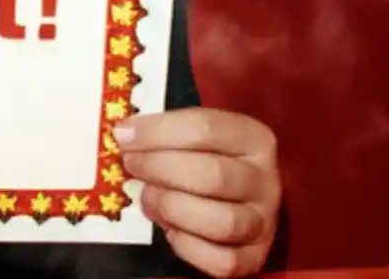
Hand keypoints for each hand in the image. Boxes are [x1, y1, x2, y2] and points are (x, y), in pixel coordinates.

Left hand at [115, 108, 280, 277]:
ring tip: (147, 197)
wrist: (234, 199)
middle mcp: (265, 180)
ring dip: (171, 208)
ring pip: (221, 222)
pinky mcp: (253, 257)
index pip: (206, 128)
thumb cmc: (205, 159)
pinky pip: (221, 261)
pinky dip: (187, 246)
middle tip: (131, 165)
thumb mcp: (194, 137)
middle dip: (159, 168)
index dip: (157, 132)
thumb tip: (125, 135)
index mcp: (253, 138)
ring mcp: (263, 222)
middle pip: (212, 175)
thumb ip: (166, 133)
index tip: (123, 136)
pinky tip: (169, 229)